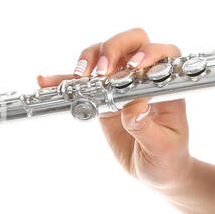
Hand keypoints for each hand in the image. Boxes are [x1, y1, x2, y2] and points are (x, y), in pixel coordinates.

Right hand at [36, 27, 196, 192]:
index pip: (164, 55)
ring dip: (89, 59)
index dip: (149, 53)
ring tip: (79, 77)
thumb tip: (134, 108)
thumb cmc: (168, 158)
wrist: (157, 171)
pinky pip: (82, 84)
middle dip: (114, 48)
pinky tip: (46, 81)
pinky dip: (64, 81)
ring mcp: (122, 84)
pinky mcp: (103, 97)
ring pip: (105, 55)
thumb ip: (147, 128)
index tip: (134, 66)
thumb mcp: (162, 147)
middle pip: (133, 42)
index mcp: (168, 86)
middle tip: (101, 71)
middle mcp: (145, 78)